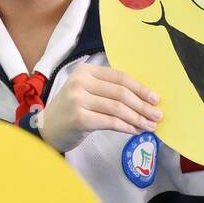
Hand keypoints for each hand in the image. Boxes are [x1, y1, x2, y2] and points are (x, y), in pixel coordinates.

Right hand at [38, 63, 161, 152]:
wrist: (46, 128)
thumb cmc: (71, 110)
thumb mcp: (87, 92)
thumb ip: (108, 90)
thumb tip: (144, 98)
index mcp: (86, 71)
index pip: (120, 77)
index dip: (141, 88)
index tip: (156, 99)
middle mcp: (80, 82)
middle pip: (121, 92)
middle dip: (143, 105)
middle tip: (157, 115)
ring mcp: (78, 100)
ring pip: (118, 108)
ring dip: (138, 118)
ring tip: (150, 126)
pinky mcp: (79, 118)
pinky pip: (110, 122)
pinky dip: (126, 127)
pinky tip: (135, 131)